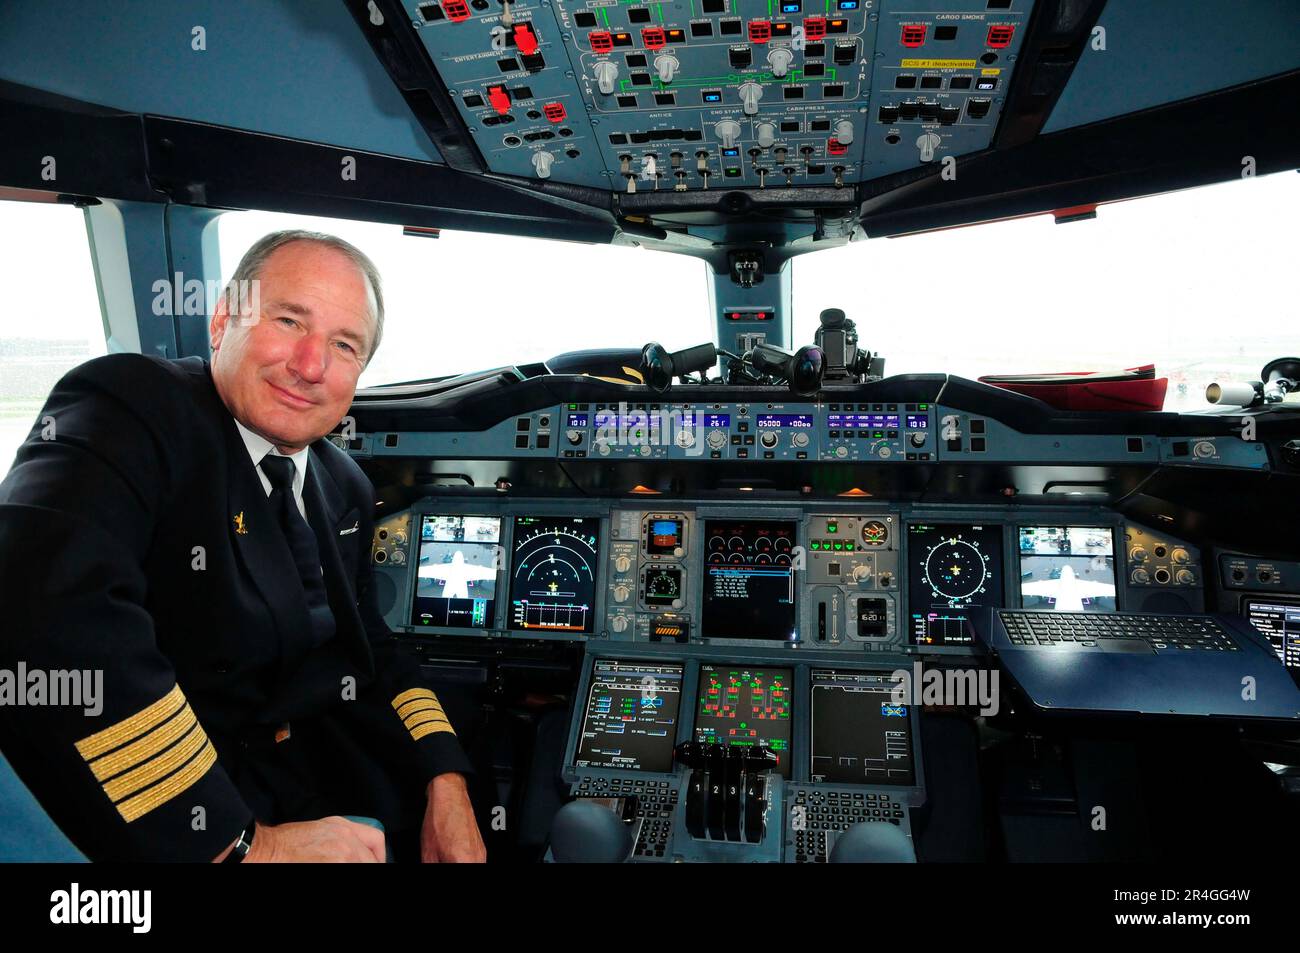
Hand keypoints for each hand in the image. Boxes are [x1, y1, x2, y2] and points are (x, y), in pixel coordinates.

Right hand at [222, 817, 385, 862]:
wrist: (266, 851)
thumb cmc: (285, 843)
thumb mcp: (321, 829)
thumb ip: (343, 840)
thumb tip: (354, 856)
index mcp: (344, 827)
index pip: (377, 840)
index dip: (378, 857)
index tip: (374, 863)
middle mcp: (347, 841)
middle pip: (372, 860)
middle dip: (367, 866)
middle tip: (355, 868)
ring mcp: (341, 857)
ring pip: (363, 865)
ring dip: (355, 869)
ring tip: (332, 866)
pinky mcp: (333, 866)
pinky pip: (350, 869)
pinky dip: (345, 870)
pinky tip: (328, 868)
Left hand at [420, 773, 485, 862]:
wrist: (450, 798)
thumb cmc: (440, 820)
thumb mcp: (428, 854)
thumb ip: (431, 867)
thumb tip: (432, 869)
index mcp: (464, 862)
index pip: (458, 876)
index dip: (445, 867)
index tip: (439, 866)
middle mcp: (477, 860)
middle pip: (469, 871)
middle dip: (451, 867)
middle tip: (442, 863)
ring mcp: (482, 855)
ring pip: (473, 867)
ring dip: (459, 866)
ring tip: (446, 860)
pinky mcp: (481, 849)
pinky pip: (475, 863)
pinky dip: (463, 863)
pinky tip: (452, 859)